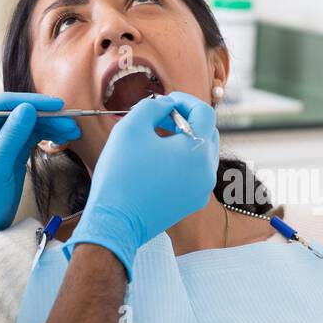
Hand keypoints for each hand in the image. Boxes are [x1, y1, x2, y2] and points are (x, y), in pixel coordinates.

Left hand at [0, 92, 79, 268]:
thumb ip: (12, 136)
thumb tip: (28, 108)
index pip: (4, 104)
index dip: (32, 102)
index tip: (57, 105)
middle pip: (19, 113)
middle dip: (46, 117)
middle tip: (71, 124)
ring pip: (29, 125)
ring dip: (51, 127)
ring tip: (73, 133)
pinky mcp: (11, 154)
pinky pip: (31, 139)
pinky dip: (47, 137)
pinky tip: (63, 139)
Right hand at [65, 91, 219, 278]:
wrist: (115, 222)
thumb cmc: (121, 175)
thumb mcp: (131, 127)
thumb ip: (152, 106)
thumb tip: (165, 105)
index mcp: (198, 151)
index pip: (204, 112)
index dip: (184, 100)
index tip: (165, 101)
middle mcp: (207, 171)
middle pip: (207, 132)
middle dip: (185, 119)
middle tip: (160, 117)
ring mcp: (202, 189)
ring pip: (201, 153)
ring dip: (184, 139)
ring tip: (157, 138)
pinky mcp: (192, 202)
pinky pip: (195, 172)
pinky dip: (182, 160)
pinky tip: (158, 160)